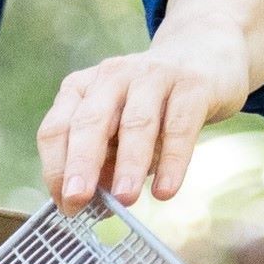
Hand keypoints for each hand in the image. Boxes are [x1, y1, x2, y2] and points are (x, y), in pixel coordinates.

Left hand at [36, 38, 237, 213]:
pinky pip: (180, 127)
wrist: (207, 57)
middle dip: (80, 164)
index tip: (66, 204)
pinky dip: (172, 161)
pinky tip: (165, 190)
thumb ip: (100, 161)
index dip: (56, 169)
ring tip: (125, 199)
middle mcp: (112, 76)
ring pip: (136, 123)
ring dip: (128, 165)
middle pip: (89, 122)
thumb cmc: (149, 106)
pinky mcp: (193, 85)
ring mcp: (153, 76)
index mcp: (80, 88)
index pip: (56, 130)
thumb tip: (91, 206)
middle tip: (77, 199)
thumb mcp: (115, 130)